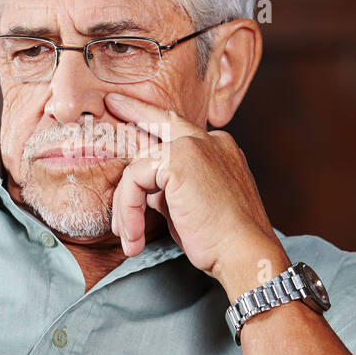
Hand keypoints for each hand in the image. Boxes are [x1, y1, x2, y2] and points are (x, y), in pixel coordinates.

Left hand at [103, 91, 288, 290]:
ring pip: (139, 165)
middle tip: (111, 102)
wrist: (244, 252)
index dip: (151, 120)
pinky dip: (128, 210)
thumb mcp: (190, 206)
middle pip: (161, 121)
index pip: (178, 129)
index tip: (129, 114)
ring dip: (125, 205)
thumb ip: (169, 188)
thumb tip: (143, 186)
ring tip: (128, 236)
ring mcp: (194, 146)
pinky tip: (134, 236)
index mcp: (219, 149)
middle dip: (134, 110)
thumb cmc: (220, 240)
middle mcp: (210, 140)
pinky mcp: (178, 160)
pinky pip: (134, 180)